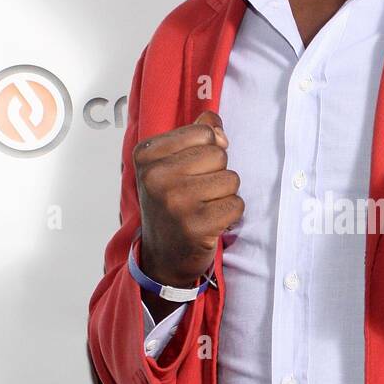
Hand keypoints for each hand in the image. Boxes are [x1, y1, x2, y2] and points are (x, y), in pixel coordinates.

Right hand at [133, 110, 243, 287]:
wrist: (163, 257)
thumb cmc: (172, 205)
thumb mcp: (172, 164)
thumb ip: (195, 136)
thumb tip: (217, 127)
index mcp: (146, 155)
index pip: (204, 132)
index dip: (208, 151)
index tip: (190, 172)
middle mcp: (156, 177)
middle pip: (219, 154)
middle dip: (217, 173)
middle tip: (197, 194)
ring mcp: (175, 202)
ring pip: (231, 179)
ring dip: (225, 195)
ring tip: (204, 208)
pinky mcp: (195, 226)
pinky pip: (237, 205)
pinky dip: (231, 215)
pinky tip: (211, 223)